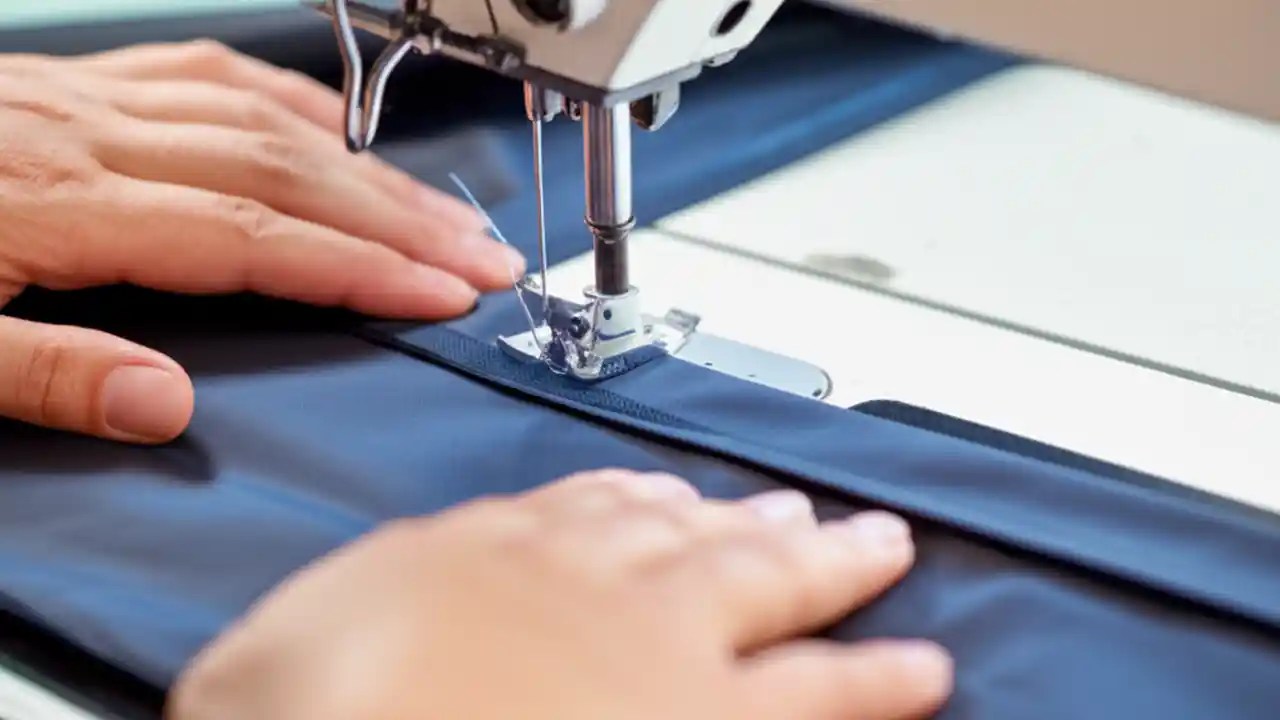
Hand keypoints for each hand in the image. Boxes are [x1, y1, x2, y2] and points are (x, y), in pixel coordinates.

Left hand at [0, 41, 523, 442]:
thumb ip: (37, 372)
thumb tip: (162, 403)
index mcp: (56, 202)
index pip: (252, 234)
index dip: (360, 265)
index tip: (444, 292)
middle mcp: (88, 136)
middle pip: (286, 167)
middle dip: (401, 216)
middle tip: (487, 254)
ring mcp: (82, 99)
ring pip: (261, 115)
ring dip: (366, 163)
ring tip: (442, 207)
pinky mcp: (68, 86)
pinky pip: (201, 73)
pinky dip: (284, 100)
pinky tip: (326, 126)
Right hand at [168, 470, 951, 719]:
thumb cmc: (319, 708)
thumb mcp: (274, 654)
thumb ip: (338, 616)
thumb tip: (344, 620)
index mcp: (481, 559)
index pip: (570, 514)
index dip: (627, 502)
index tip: (661, 494)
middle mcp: (585, 586)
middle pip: (686, 534)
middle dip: (746, 520)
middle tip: (798, 508)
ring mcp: (663, 648)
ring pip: (765, 590)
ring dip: (826, 567)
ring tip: (880, 550)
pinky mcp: (716, 718)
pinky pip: (818, 693)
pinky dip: (873, 677)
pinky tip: (925, 669)